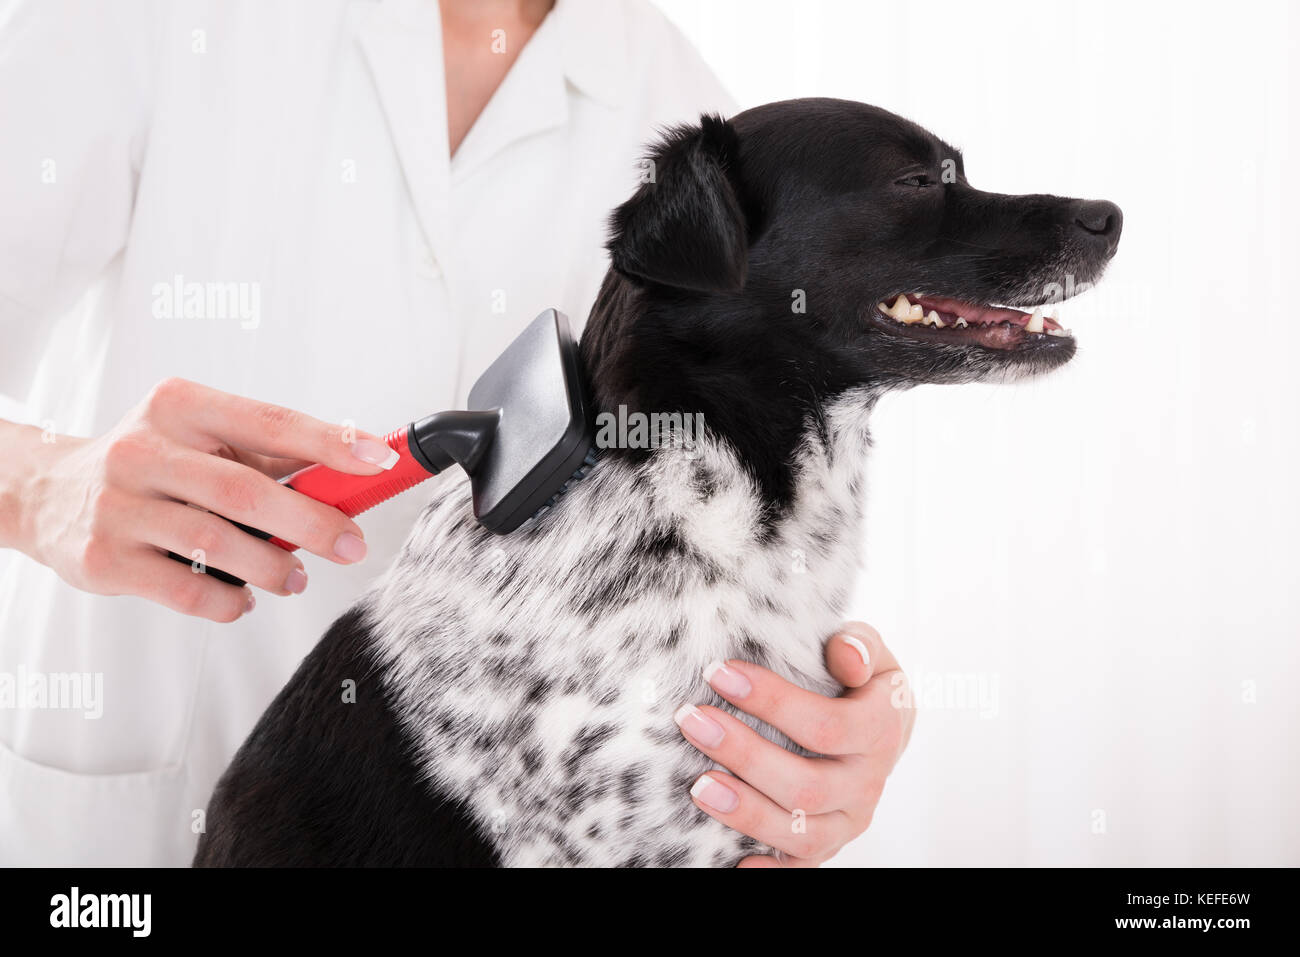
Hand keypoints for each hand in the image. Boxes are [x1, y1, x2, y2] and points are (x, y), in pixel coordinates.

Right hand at [3, 378, 397, 621]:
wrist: (47, 492)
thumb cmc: (148, 463)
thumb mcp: (200, 436)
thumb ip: (269, 455)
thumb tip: (352, 475)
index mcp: (180, 406)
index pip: (271, 422)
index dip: (332, 443)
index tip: (379, 462)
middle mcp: (144, 450)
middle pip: (248, 490)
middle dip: (313, 523)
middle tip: (349, 544)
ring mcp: (119, 505)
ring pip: (217, 544)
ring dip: (272, 568)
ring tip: (293, 578)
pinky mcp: (104, 558)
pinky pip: (185, 590)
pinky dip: (228, 600)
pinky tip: (242, 597)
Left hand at [674, 622, 913, 866]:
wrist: (881, 726)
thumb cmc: (860, 682)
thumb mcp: (870, 652)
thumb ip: (858, 645)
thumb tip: (845, 656)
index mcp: (881, 731)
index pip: (826, 725)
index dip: (772, 701)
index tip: (718, 673)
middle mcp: (868, 783)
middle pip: (806, 785)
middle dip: (744, 754)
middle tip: (693, 721)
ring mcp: (848, 820)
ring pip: (800, 833)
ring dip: (746, 812)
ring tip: (698, 785)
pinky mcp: (827, 845)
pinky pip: (799, 868)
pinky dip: (768, 871)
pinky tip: (733, 861)